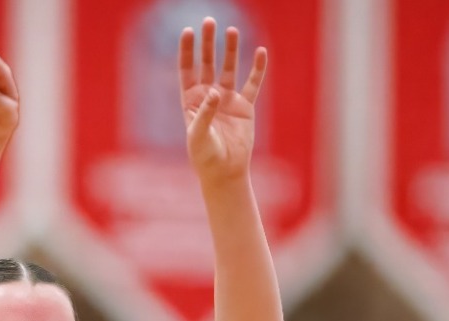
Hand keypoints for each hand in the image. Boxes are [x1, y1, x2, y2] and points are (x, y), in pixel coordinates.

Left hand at [179, 18, 267, 182]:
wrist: (225, 172)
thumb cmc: (205, 157)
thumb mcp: (199, 136)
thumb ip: (204, 114)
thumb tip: (213, 91)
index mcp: (190, 101)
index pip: (187, 69)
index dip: (187, 50)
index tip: (188, 31)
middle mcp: (208, 96)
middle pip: (207, 63)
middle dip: (208, 43)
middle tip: (210, 21)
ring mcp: (227, 99)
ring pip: (229, 68)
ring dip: (231, 50)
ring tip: (232, 30)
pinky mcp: (245, 106)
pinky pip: (253, 83)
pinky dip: (258, 69)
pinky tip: (261, 52)